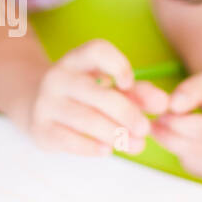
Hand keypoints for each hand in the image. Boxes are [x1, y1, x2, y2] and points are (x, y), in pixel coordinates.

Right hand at [16, 39, 169, 156]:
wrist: (37, 108)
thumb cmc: (85, 96)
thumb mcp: (110, 88)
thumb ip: (139, 93)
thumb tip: (164, 103)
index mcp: (77, 60)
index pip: (97, 50)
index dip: (119, 65)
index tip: (129, 84)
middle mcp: (58, 77)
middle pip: (97, 93)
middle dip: (127, 113)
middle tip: (146, 129)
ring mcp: (46, 103)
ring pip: (85, 119)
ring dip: (115, 134)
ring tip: (136, 145)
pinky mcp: (40, 128)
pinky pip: (68, 139)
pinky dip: (91, 147)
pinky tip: (108, 150)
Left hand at [147, 66, 201, 179]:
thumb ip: (191, 90)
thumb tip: (173, 106)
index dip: (176, 123)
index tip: (160, 114)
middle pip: (197, 148)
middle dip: (170, 136)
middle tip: (155, 124)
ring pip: (195, 161)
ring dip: (176, 146)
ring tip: (167, 129)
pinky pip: (199, 169)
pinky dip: (186, 156)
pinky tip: (186, 141)